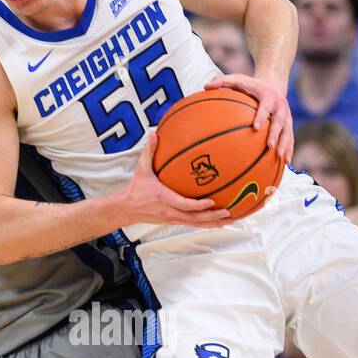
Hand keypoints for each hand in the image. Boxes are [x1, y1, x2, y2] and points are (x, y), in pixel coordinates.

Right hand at [118, 128, 232, 227]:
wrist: (127, 209)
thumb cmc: (136, 189)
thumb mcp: (141, 169)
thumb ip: (149, 151)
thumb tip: (154, 133)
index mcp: (164, 199)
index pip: (184, 205)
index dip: (199, 205)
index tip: (211, 201)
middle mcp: (171, 212)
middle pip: (195, 219)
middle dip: (213, 217)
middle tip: (229, 212)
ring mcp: (174, 219)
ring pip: (197, 224)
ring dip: (214, 223)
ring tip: (230, 220)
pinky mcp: (175, 221)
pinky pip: (194, 224)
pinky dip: (208, 223)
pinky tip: (220, 221)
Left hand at [204, 74, 293, 161]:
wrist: (273, 84)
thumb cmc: (251, 85)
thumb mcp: (238, 79)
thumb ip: (223, 82)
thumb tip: (205, 86)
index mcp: (269, 96)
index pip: (265, 107)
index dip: (261, 116)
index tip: (255, 127)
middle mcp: (280, 107)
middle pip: (279, 122)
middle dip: (275, 134)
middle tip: (269, 145)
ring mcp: (286, 116)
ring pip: (287, 132)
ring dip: (285, 144)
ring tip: (280, 157)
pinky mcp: (289, 124)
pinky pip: (290, 138)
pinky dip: (289, 149)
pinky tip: (286, 162)